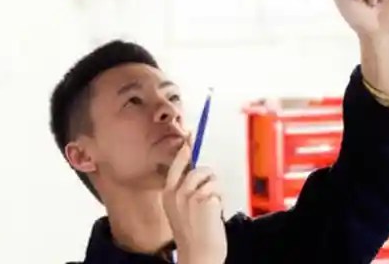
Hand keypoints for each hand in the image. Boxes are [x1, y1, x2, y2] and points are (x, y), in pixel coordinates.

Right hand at [162, 138, 226, 263]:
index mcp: (168, 195)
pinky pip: (218, 190)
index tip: (189, 136)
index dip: (184, 150)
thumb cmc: (192, 237)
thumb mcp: (180, 211)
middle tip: (210, 197)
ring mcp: (191, 196)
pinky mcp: (205, 200)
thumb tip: (197, 174)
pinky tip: (215, 215)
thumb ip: (184, 193)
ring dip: (216, 192)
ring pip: (211, 179)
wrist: (198, 256)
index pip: (177, 165)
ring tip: (211, 210)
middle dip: (208, 179)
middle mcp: (177, 193)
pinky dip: (220, 200)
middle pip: (198, 170)